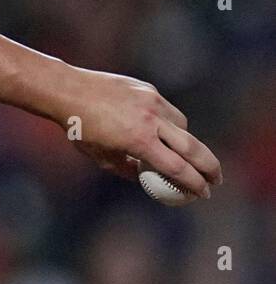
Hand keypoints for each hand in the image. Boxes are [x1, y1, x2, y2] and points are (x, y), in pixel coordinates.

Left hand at [61, 69, 221, 197]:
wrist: (68, 91)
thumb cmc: (80, 128)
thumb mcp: (101, 157)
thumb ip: (128, 169)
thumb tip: (148, 177)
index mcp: (138, 140)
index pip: (177, 168)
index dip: (194, 183)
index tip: (204, 193)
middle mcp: (150, 120)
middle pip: (193, 148)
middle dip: (210, 166)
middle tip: (216, 179)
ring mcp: (152, 101)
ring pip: (183, 126)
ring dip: (188, 143)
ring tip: (185, 155)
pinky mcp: (149, 90)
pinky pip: (168, 111)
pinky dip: (171, 123)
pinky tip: (163, 131)